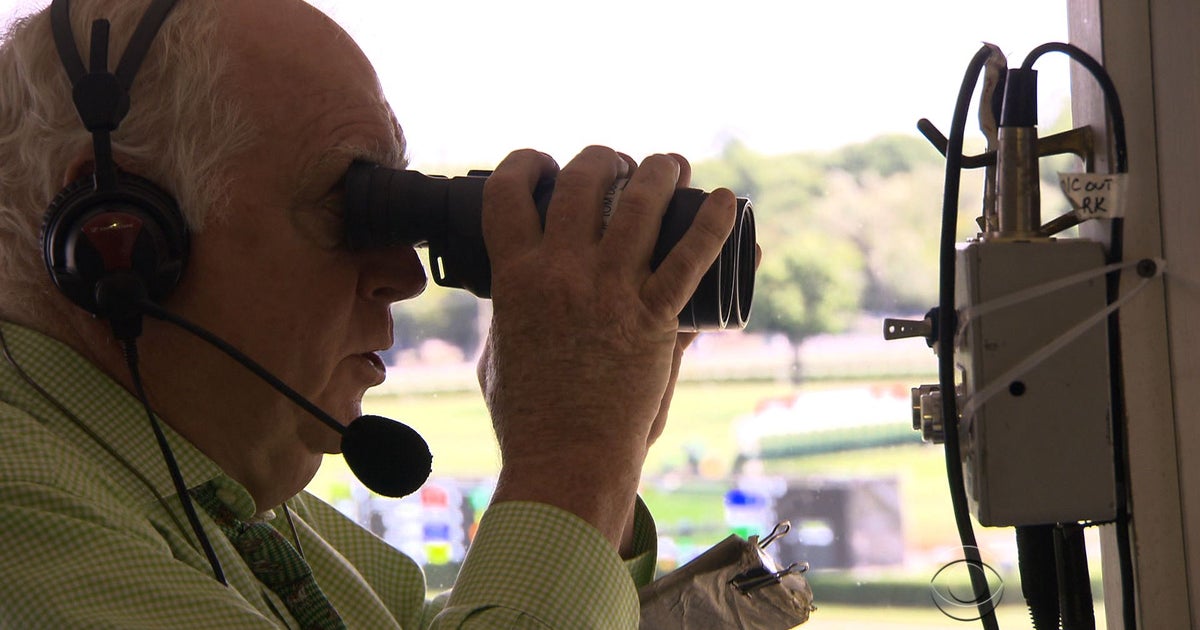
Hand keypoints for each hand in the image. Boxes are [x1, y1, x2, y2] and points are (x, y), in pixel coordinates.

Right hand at [476, 146, 735, 545]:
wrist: (566, 462)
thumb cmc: (527, 417)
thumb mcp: (499, 355)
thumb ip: (505, 315)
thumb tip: (514, 295)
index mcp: (514, 278)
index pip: (508, 192)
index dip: (526, 163)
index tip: (544, 164)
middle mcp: (561, 274)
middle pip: (582, 181)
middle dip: (603, 158)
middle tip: (618, 164)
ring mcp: (610, 294)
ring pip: (640, 204)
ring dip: (660, 171)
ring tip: (670, 165)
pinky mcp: (654, 321)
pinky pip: (691, 258)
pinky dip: (713, 225)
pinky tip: (724, 202)